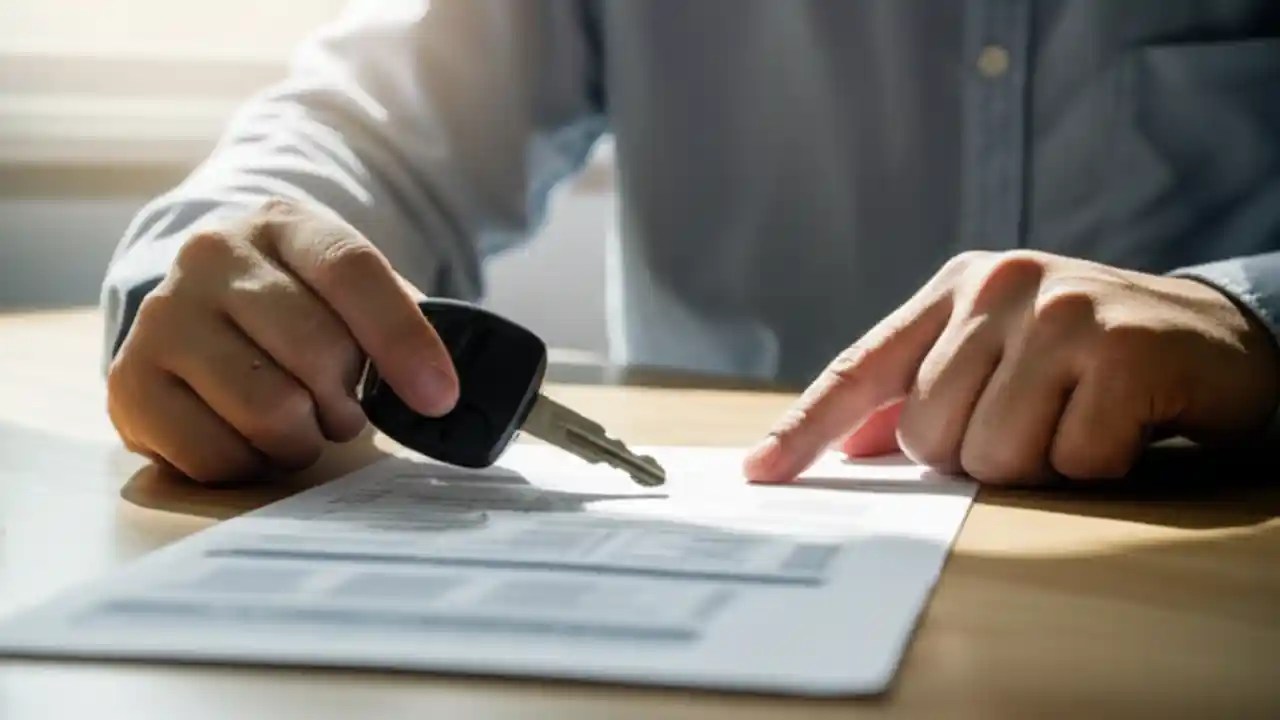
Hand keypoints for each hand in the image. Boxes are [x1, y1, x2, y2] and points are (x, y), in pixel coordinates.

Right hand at [107, 199, 458, 483]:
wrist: (205, 305)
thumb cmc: (300, 306)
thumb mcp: (353, 293)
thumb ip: (406, 325)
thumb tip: (464, 393)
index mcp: (284, 223)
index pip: (352, 272)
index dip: (403, 339)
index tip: (440, 397)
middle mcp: (211, 256)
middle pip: (315, 349)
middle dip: (347, 399)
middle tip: (343, 407)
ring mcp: (163, 316)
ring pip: (267, 408)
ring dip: (303, 436)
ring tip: (299, 420)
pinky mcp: (130, 381)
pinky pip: (214, 455)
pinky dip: (251, 464)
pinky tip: (250, 436)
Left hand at [745, 250, 1279, 484]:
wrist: (1218, 336)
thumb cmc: (1089, 357)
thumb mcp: (999, 358)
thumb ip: (924, 394)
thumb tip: (849, 448)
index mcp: (958, 287)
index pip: (861, 366)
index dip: (805, 426)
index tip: (759, 473)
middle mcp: (1000, 286)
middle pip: (927, 432)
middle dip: (975, 456)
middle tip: (1035, 422)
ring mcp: (1062, 312)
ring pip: (992, 455)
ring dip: (1038, 465)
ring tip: (1078, 420)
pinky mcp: (1123, 350)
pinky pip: (1071, 463)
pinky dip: (1097, 465)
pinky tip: (1123, 423)